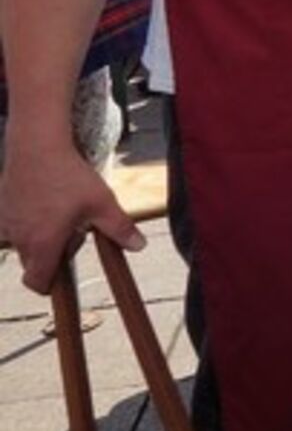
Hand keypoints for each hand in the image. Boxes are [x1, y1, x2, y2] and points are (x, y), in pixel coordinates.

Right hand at [0, 144, 144, 294]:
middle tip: (73, 230)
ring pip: (22, 243)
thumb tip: (139, 246)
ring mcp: (7, 223)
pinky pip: (13, 224)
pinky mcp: (1, 208)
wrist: (37, 146)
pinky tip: (45, 200)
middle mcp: (19, 238)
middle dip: (51, 256)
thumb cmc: (69, 175)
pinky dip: (27, 220)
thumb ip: (119, 228)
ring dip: (39, 237)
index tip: (65, 271)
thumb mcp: (103, 203)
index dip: (52, 284)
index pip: (38, 283)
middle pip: (32, 264)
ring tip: (60, 212)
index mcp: (43, 244)